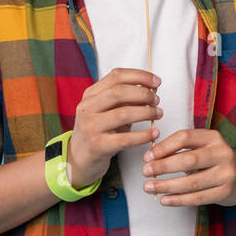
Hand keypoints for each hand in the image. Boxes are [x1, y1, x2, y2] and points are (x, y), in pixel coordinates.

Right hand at [68, 68, 161, 188]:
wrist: (78, 159)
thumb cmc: (98, 131)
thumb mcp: (106, 110)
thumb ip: (124, 98)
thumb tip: (151, 88)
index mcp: (90, 94)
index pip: (116, 76)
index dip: (140, 76)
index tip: (156, 81)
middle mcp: (87, 108)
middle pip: (119, 92)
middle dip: (144, 94)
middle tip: (156, 100)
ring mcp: (90, 127)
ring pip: (123, 113)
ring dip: (146, 112)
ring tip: (157, 114)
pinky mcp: (97, 146)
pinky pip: (125, 139)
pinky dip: (143, 135)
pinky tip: (154, 133)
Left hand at [142, 128, 235, 206]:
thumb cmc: (215, 161)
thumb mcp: (203, 148)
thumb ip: (181, 149)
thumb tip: (151, 158)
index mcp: (213, 137)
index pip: (185, 137)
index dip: (164, 147)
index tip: (147, 157)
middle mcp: (222, 153)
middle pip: (188, 160)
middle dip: (162, 167)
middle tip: (145, 172)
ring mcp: (226, 173)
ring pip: (191, 182)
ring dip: (166, 186)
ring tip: (149, 187)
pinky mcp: (226, 192)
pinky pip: (198, 198)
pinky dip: (178, 200)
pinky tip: (164, 199)